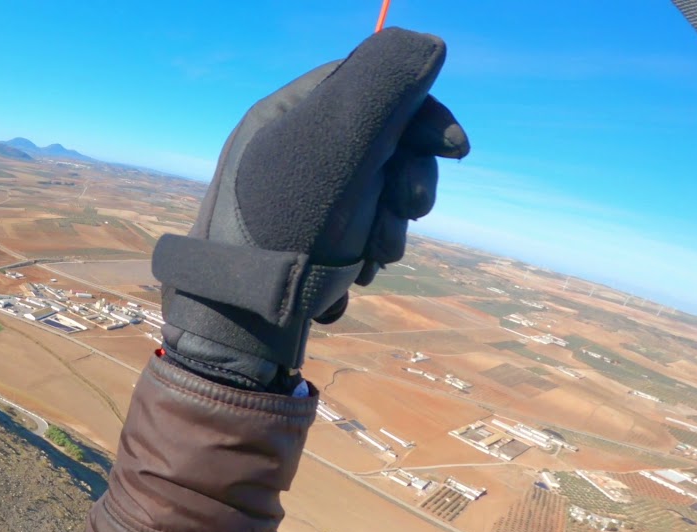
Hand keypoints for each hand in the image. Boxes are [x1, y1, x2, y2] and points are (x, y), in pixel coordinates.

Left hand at [154, 27, 468, 390]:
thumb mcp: (338, 140)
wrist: (243, 321)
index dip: (420, 113)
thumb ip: (386, 83)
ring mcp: (298, 201)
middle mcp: (289, 152)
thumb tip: (429, 46)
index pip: (371, 86)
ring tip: (373, 254)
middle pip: (383, 144)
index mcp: (287, 113)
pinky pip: (361, 234)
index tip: (454, 149)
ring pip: (379, 195)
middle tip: (408, 207)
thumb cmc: (287, 226)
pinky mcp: (306, 244)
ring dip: (391, 226)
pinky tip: (357, 275)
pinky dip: (370, 252)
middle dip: (408, 181)